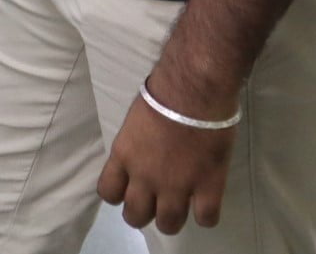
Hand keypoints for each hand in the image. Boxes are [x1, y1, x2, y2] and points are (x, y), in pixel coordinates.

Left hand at [97, 81, 237, 236]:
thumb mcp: (134, 121)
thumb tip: (141, 154)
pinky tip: (206, 204)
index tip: (128, 188)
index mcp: (124, 156)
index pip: (108, 192)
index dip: (118, 195)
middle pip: (135, 216)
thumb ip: (134, 146)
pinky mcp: (208, 187)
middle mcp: (145, 177)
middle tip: (153, 205)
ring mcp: (177, 186)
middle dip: (142, 214)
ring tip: (179, 209)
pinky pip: (206, 219)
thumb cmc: (162, 94)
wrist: (192, 91)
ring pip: (169, 225)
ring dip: (171, 220)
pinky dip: (206, 216)